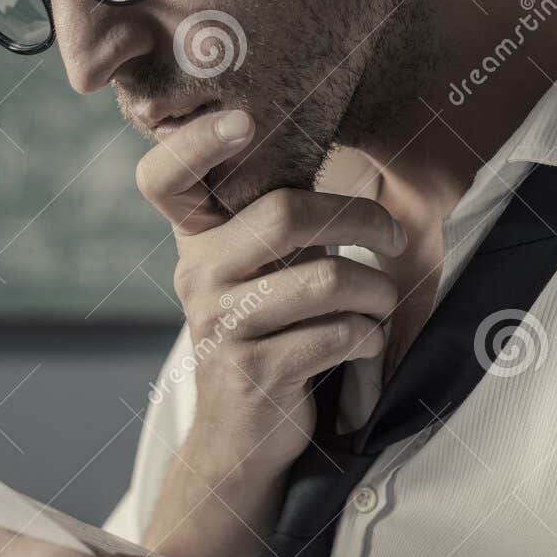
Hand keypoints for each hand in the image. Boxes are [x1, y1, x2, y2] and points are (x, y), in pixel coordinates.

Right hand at [136, 109, 404, 472]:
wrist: (241, 437)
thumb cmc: (270, 335)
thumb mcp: (260, 272)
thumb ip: (281, 223)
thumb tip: (353, 161)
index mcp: (196, 240)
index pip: (164, 177)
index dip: (198, 141)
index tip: (244, 119)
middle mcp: (196, 275)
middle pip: (285, 214)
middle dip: (360, 219)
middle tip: (392, 236)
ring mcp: (219, 324)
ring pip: (326, 279)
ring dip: (376, 291)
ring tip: (381, 302)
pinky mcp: (253, 371)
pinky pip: (338, 334)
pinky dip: (370, 337)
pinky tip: (364, 345)